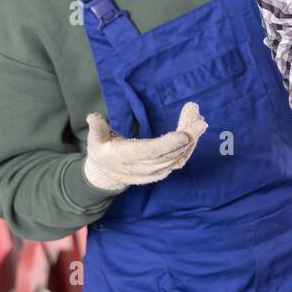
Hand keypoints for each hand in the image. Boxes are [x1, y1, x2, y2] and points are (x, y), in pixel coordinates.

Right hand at [82, 102, 207, 192]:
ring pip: (177, 157)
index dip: (169, 144)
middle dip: (187, 135)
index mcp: (127, 156)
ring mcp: (154, 172)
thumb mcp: (95, 140)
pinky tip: (195, 131)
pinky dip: (189, 147)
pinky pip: (179, 161)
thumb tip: (92, 117)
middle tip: (199, 118)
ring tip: (198, 119)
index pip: (151, 151)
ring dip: (191, 139)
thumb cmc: (102, 151)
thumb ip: (96, 128)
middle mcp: (143, 167)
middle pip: (170, 152)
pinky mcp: (162, 172)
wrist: (107, 174)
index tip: (184, 134)